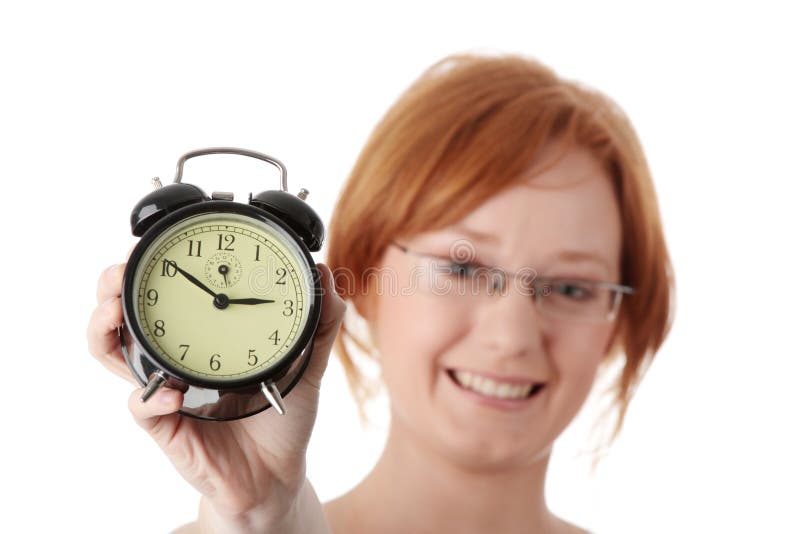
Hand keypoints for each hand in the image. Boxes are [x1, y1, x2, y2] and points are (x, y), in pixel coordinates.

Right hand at [88, 258, 345, 531]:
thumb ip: (319, 323)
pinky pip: (143, 408)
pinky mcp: (165, 426)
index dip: (151, 267)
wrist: (278, 473)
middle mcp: (175, 358)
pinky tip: (172, 391)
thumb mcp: (306, 364)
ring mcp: (164, 390)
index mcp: (203, 336)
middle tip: (119, 272)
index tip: (156, 243)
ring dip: (104, 329)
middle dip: (111, 288)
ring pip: (114, 355)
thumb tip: (325, 275)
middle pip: (124, 315)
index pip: (167, 294)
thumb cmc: (282, 414)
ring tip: (112, 309)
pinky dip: (151, 396)